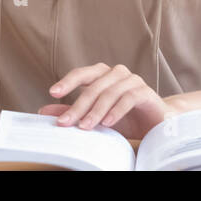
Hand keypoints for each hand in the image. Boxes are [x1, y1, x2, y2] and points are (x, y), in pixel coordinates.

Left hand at [40, 62, 171, 139]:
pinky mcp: (145, 92)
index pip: (82, 73)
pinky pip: (128, 98)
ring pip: (109, 92)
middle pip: (94, 86)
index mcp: (103, 75)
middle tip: (65, 122)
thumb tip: (44, 111)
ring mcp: (132, 80)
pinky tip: (107, 123)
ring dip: (95, 111)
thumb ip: (73, 112)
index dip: (67, 81)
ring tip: (85, 127)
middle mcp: (117, 73)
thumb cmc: (125, 118)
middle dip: (78, 106)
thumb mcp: (96, 117)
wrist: (156, 123)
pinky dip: (116, 111)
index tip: (52, 92)